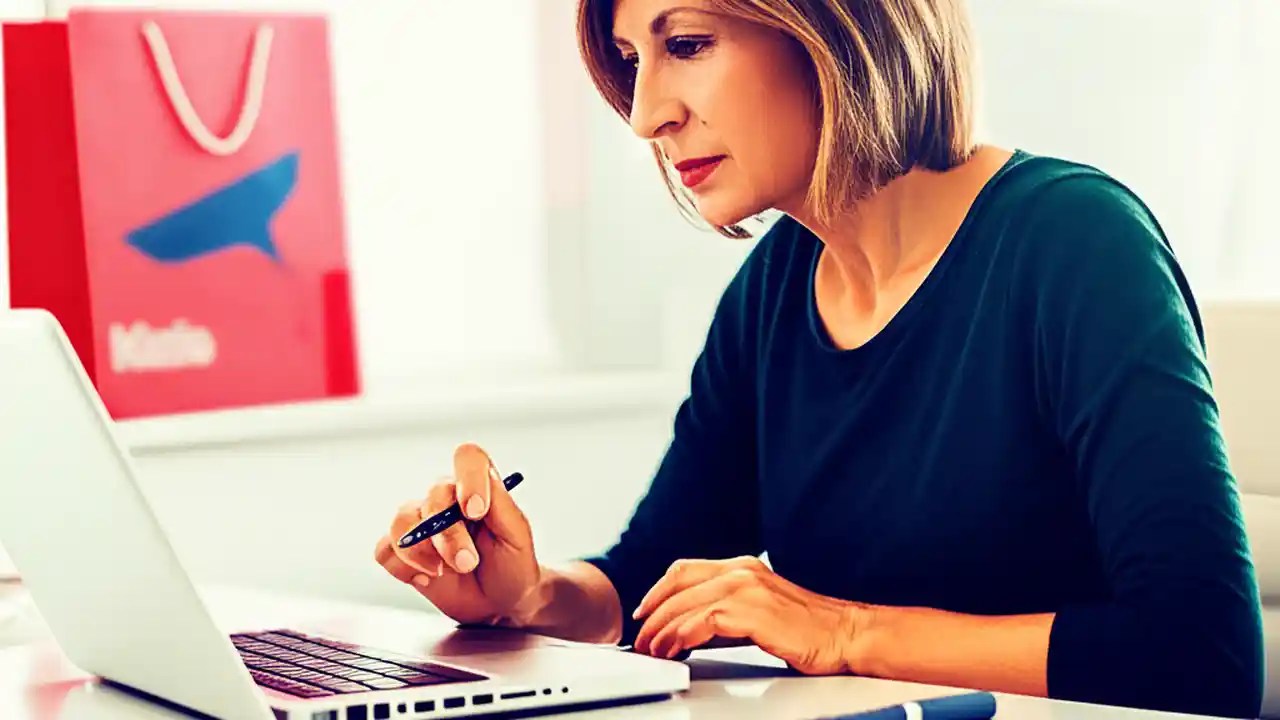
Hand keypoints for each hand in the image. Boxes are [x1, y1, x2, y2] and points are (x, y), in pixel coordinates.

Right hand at [374, 443, 540, 625]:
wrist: (500, 603)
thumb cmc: (513, 565)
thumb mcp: (518, 535)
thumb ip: (501, 505)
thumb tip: (484, 481)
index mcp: (477, 488)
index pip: (467, 458)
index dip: (469, 478)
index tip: (475, 511)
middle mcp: (445, 500)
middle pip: (432, 499)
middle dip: (448, 536)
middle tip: (467, 562)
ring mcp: (420, 525)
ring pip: (401, 522)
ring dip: (420, 552)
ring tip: (442, 571)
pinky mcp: (403, 551)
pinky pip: (385, 550)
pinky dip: (403, 568)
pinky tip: (426, 578)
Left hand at [632, 556, 864, 674]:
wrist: (845, 635)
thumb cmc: (808, 629)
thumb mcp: (760, 610)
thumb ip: (727, 611)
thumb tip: (692, 628)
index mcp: (742, 567)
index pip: (684, 570)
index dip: (657, 591)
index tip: (643, 613)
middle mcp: (741, 571)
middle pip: (677, 584)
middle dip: (651, 613)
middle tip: (640, 639)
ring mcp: (747, 589)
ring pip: (685, 603)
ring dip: (661, 629)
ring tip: (652, 650)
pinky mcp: (752, 612)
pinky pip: (702, 622)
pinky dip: (681, 636)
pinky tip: (675, 650)